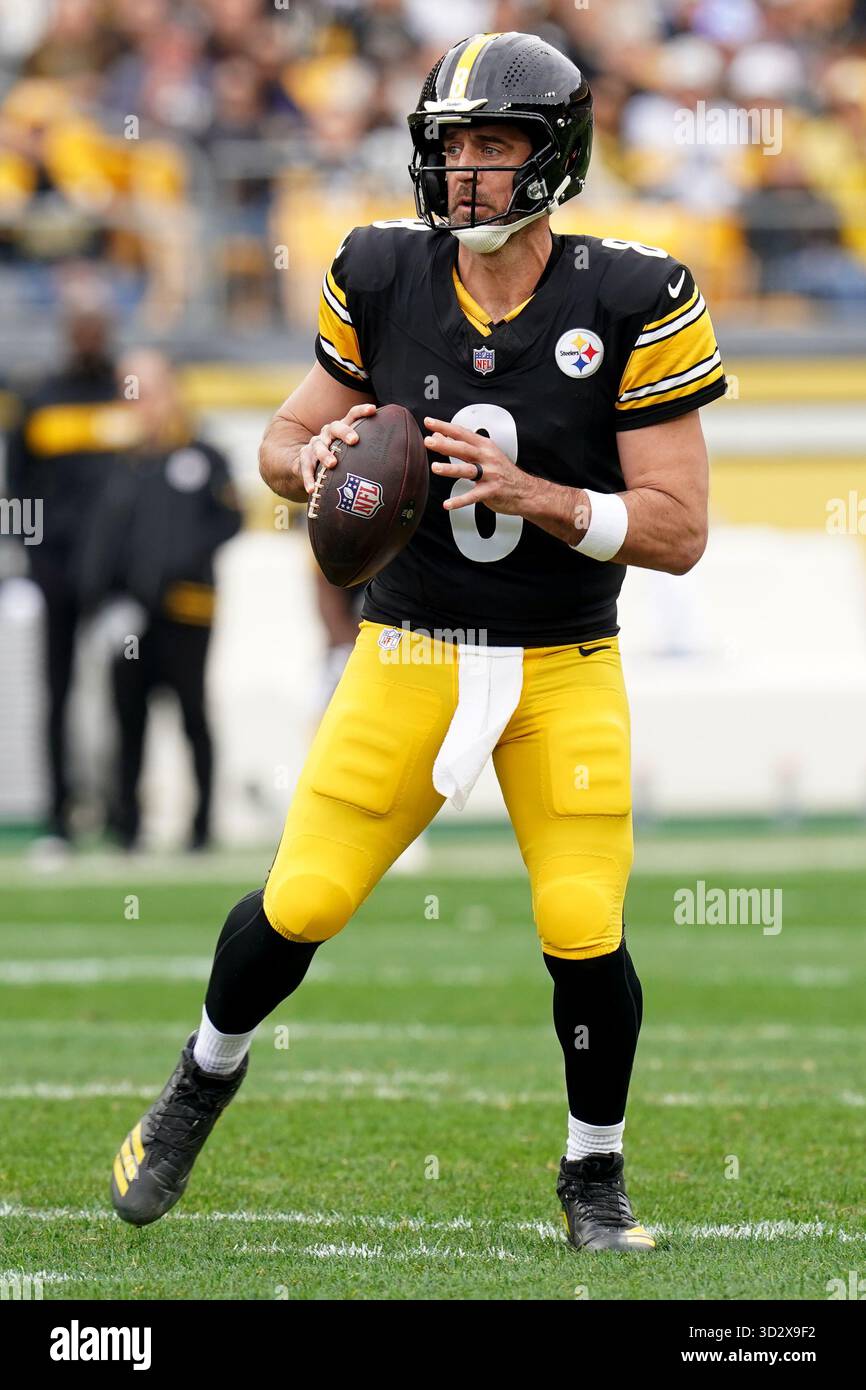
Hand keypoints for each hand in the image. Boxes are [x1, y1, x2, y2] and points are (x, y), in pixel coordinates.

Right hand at [297, 402, 376, 493]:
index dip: (362, 411)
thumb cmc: (340, 459)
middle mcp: (327, 434)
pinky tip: (312, 489)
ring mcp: (314, 445)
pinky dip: (308, 478)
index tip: (373, 410)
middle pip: (335, 427)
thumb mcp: (353, 454)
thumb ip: (371, 455)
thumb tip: (403, 464)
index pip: (352, 415)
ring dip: (325, 454)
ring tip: (332, 464)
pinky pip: (305, 467)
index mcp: (342, 428)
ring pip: (318, 446)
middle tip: (354, 440)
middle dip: (345, 432)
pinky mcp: (304, 459)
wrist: (307, 464)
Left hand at [423, 416, 539, 515]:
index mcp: (484, 446)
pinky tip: (448, 504)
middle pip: (464, 449)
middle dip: (446, 444)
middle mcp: (487, 458)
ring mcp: (490, 474)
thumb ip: (461, 445)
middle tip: (429, 442)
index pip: (462, 433)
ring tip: (436, 468)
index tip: (430, 422)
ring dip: (451, 468)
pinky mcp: (491, 491)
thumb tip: (440, 436)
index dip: (445, 427)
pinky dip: (460, 501)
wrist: (525, 491)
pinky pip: (473, 496)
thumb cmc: (502, 471)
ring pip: (468, 470)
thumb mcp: (483, 454)